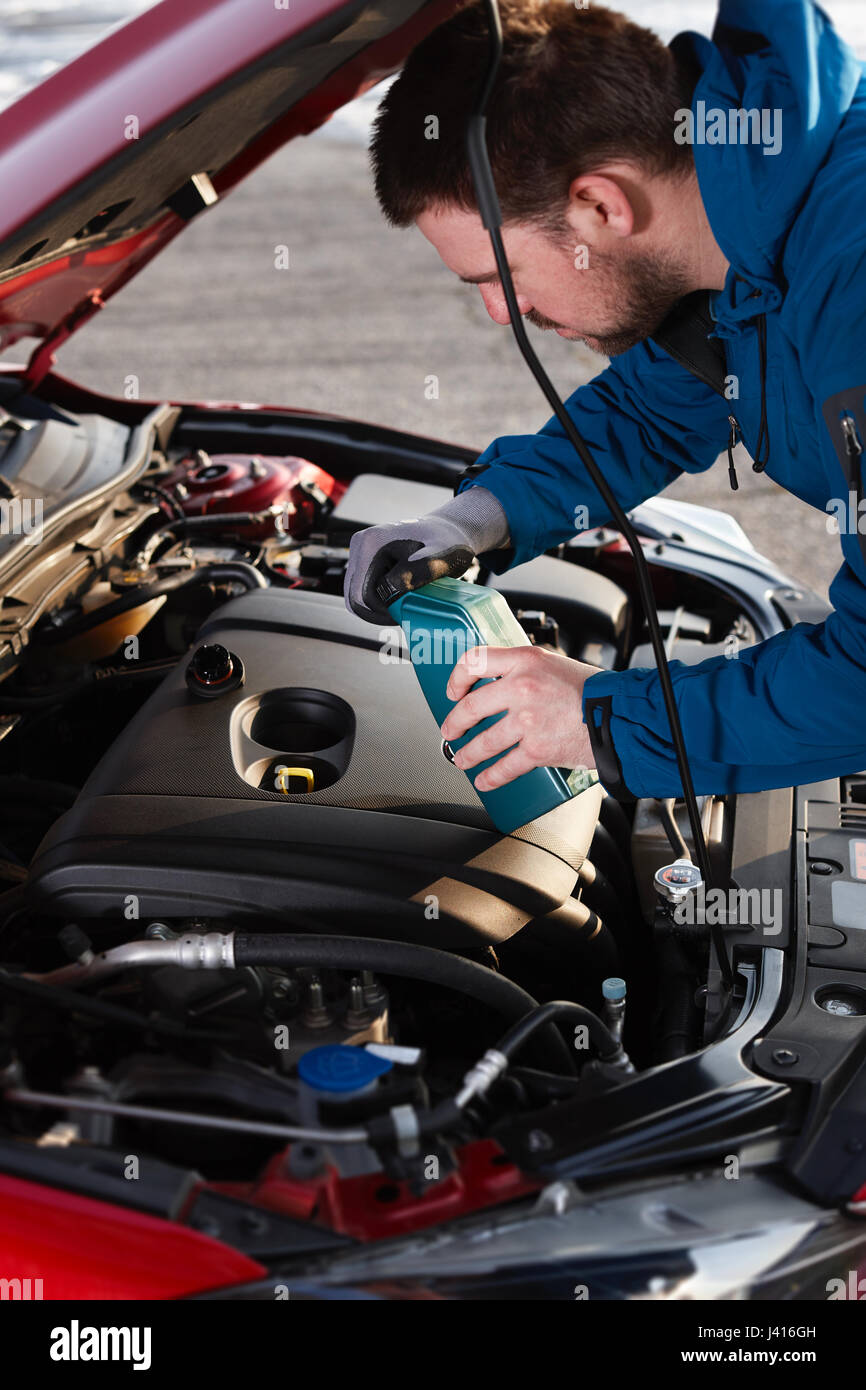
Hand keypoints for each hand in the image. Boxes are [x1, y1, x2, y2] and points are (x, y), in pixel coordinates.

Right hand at [344, 489, 510, 624]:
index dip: (380, 613)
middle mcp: (360, 545)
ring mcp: (360, 551)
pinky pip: (363, 588)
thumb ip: (421, 570)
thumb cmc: (448, 542)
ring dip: (378, 606)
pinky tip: (398, 599)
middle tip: (404, 614)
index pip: (360, 595)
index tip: (404, 614)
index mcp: (371, 544)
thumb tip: (394, 587)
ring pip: (357, 595)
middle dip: (378, 612)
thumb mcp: (440, 557)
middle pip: (354, 597)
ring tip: (402, 606)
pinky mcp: (366, 558)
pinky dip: (378, 599)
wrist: (448, 528)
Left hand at [440, 645, 601, 791]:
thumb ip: (525, 670)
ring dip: (468, 753)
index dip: (457, 677)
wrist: (620, 717)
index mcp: (526, 661)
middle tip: (451, 730)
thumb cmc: (593, 691)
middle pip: (471, 706)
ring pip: (483, 741)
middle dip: (455, 723)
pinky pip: (505, 766)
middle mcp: (522, 687)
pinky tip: (484, 780)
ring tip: (463, 758)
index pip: (475, 661)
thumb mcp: (554, 665)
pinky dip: (491, 777)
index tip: (454, 690)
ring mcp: (527, 720)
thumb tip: (499, 683)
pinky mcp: (537, 749)